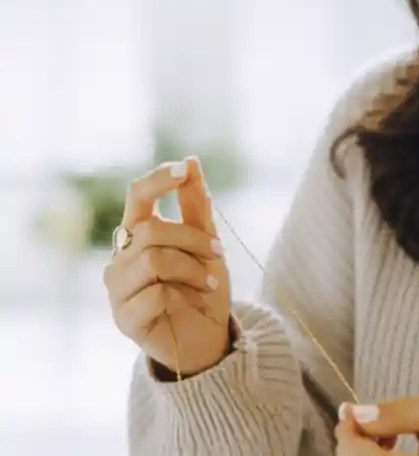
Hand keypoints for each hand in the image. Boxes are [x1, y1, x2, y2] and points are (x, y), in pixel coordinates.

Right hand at [103, 157, 232, 376]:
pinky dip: (181, 296)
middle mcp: (120, 259)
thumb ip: (196, 206)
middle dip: (193, 239)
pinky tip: (189, 305)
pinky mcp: (124, 319)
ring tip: (209, 282)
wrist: (209, 338)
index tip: (183, 169)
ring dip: (191, 268)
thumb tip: (191, 161)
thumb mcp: (207, 243)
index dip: (157, 180)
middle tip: (219, 253)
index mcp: (138, 235)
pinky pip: (154, 293)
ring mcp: (118, 290)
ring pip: (152, 260)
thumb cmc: (203, 288)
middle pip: (151, 230)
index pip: (136, 197)